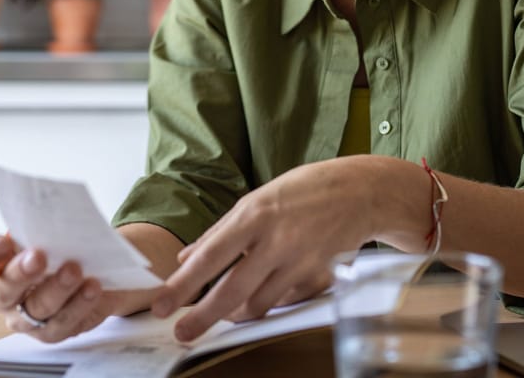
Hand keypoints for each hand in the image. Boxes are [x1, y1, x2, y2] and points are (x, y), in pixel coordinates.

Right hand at [0, 234, 108, 342]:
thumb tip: (44, 215)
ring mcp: (25, 319)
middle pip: (0, 292)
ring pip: (36, 309)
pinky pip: (63, 323)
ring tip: (73, 270)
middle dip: (19, 273)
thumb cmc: (59, 249)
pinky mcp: (53, 332)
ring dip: (56, 288)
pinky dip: (79, 303)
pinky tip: (92, 287)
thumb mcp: (45, 234)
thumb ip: (37, 227)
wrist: (95, 272)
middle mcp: (2, 297)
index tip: (2, 242)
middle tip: (38, 256)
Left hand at [150, 158, 379, 340]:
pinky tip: (262, 293)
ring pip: (258, 304)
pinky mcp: (318, 277)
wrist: (361, 192)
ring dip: (235, 313)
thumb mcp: (257, 199)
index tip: (162, 304)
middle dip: (203, 317)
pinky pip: (283, 302)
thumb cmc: (305, 190)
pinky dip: (267, 302)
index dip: (183, 284)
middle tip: (182, 332)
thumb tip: (185, 258)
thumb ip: (220, 231)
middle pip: (232, 290)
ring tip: (221, 313)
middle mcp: (276, 240)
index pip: (210, 257)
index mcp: (254, 215)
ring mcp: (299, 262)